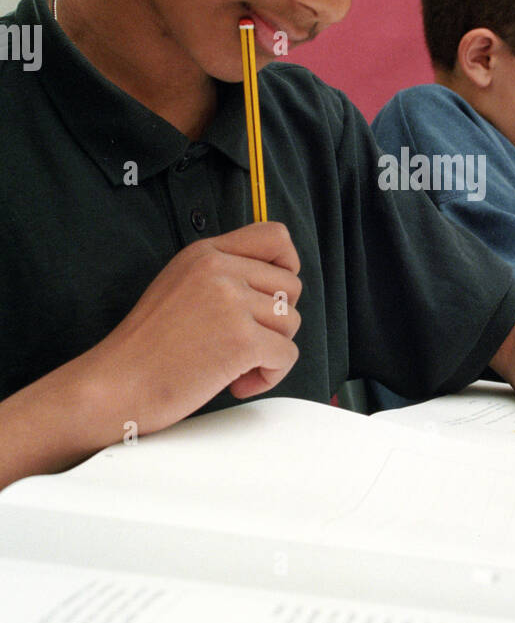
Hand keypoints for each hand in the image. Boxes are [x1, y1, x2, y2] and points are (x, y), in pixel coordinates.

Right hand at [80, 223, 301, 437]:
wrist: (114, 386)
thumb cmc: (146, 348)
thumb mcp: (180, 286)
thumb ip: (223, 276)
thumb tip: (277, 286)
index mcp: (205, 253)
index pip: (274, 236)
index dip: (287, 265)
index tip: (274, 295)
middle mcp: (220, 269)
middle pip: (291, 286)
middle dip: (276, 320)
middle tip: (243, 344)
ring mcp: (231, 302)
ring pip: (291, 322)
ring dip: (271, 351)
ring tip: (233, 367)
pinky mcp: (241, 340)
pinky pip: (287, 355)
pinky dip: (269, 376)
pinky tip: (237, 384)